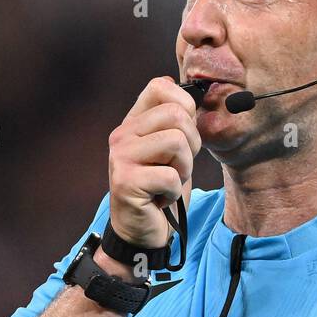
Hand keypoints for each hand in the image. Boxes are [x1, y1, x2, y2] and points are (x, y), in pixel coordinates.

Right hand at [108, 76, 200, 249]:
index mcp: (134, 122)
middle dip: (191, 145)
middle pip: (177, 115)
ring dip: (184, 169)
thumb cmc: (160, 189)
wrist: (141, 230)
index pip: (160, 86)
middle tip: (178, 168)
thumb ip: (178, 125)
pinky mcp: (126, 182)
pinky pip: (170, 176)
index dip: (185, 107)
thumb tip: (195, 96)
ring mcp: (121, 157)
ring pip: (177, 142)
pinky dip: (173, 192)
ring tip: (168, 182)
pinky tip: (160, 198)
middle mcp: (123, 134)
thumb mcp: (172, 152)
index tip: (185, 134)